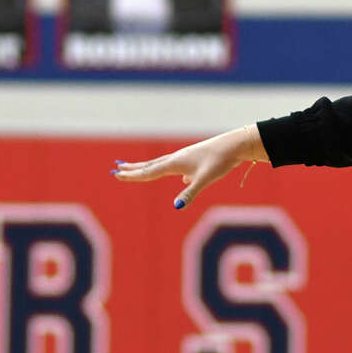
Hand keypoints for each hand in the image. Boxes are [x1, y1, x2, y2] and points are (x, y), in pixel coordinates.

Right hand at [111, 125, 267, 208]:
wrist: (235, 145)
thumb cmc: (220, 161)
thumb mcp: (205, 179)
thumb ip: (191, 192)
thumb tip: (177, 206)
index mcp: (175, 163)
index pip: (149, 171)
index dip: (133, 175)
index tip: (116, 175)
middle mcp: (177, 159)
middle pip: (151, 165)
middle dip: (134, 169)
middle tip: (116, 169)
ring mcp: (186, 158)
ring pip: (163, 164)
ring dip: (148, 167)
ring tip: (138, 168)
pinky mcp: (196, 160)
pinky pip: (179, 167)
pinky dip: (172, 170)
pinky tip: (182, 178)